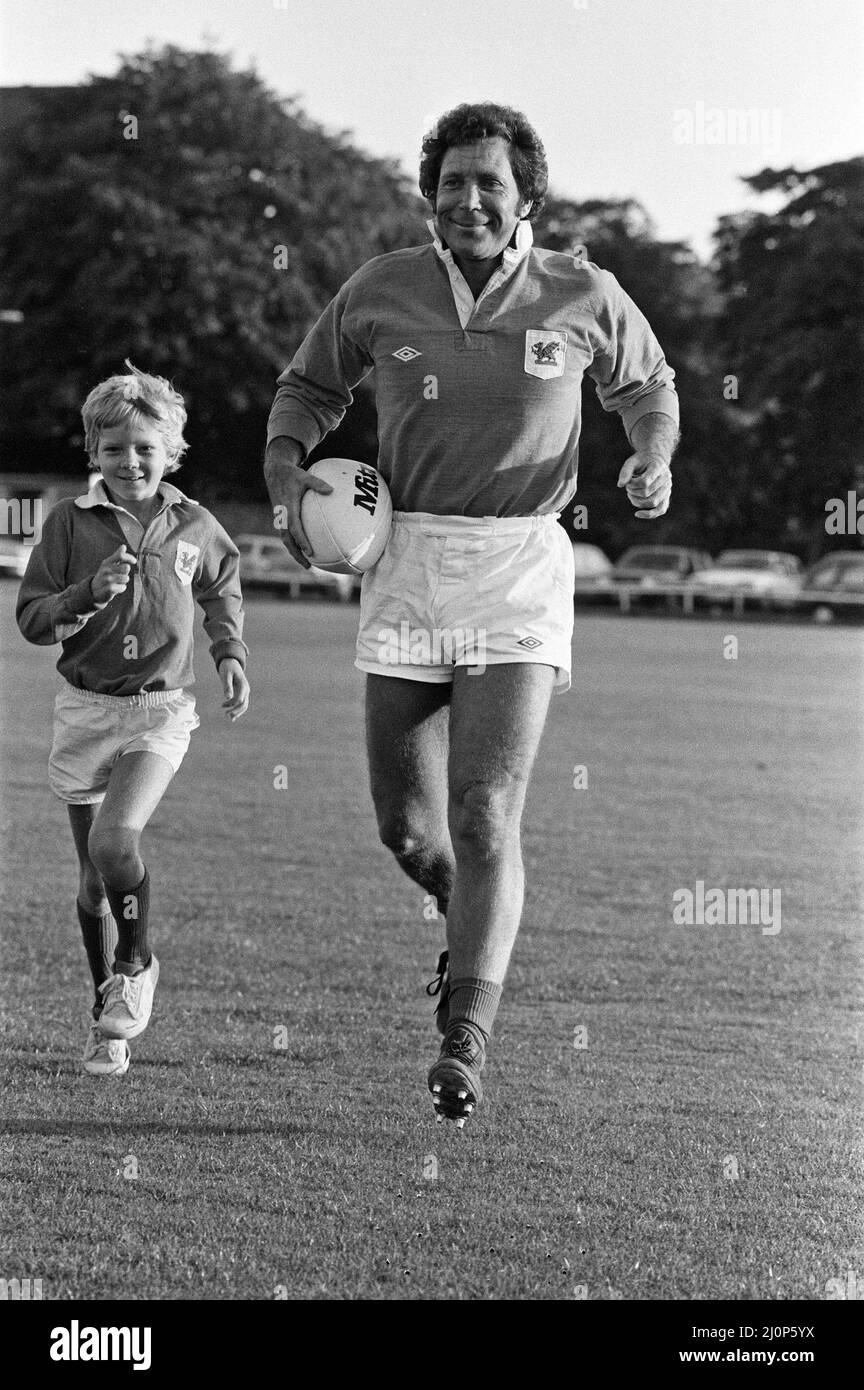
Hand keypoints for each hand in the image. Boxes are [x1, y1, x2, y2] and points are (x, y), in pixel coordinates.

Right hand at [90, 544, 136, 603]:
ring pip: (126, 578)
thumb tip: (123, 546)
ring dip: (124, 581)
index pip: (121, 556)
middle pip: (126, 567)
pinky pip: (123, 587)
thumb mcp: (109, 565)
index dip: (129, 558)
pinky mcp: (109, 589)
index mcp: (107, 562)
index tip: (134, 561)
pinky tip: (117, 588)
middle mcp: (106, 569)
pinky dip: (122, 588)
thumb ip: (117, 556)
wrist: (94, 590)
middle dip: (126, 572)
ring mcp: (107, 579)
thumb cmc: (105, 576)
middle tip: (120, 575)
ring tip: (118, 582)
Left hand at [219, 658, 249, 720]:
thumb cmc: (228, 667)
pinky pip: (240, 703)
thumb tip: (227, 697)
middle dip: (236, 711)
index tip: (222, 706)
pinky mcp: (241, 693)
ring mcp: (244, 692)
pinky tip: (229, 713)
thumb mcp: (226, 675)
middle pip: (244, 704)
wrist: (232, 662)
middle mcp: (246, 689)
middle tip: (226, 715)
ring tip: (227, 716)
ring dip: (237, 712)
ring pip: (243, 705)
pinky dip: (236, 708)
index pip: (240, 699)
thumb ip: (227, 686)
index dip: (232, 704)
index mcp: (243, 685)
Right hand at [264, 438, 332, 567]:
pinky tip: (304, 550)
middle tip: (308, 566)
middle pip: (287, 539)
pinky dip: (293, 544)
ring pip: (285, 539)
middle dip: (296, 553)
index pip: (294, 527)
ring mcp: (280, 517)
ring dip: (294, 552)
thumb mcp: (305, 476)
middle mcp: (282, 515)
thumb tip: (331, 490)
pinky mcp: (280, 518)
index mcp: (287, 506)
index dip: (300, 539)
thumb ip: (318, 484)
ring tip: (307, 564)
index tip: (309, 551)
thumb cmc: (292, 474)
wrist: (275, 472)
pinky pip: (286, 534)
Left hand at [617, 453, 671, 518]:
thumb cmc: (642, 461)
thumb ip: (626, 471)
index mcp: (659, 467)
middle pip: (647, 493)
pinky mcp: (666, 497)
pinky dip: (649, 514)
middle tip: (628, 487)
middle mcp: (666, 478)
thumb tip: (620, 485)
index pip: (645, 482)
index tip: (628, 480)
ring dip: (637, 501)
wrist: (655, 460)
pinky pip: (661, 509)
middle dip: (633, 492)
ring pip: (652, 502)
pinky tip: (637, 514)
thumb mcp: (632, 461)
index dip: (632, 484)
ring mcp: (667, 488)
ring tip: (631, 495)